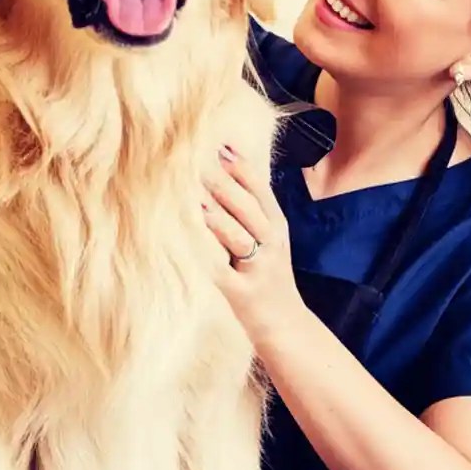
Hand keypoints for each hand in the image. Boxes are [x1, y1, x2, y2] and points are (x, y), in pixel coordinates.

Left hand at [202, 146, 304, 342]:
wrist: (285, 324)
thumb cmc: (268, 274)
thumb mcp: (270, 237)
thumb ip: (250, 208)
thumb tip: (223, 166)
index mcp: (276, 224)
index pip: (259, 188)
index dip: (239, 166)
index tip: (217, 145)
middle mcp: (271, 242)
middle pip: (246, 207)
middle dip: (221, 183)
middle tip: (195, 162)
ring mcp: (258, 268)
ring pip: (236, 236)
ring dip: (214, 216)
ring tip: (193, 197)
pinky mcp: (242, 293)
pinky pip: (219, 271)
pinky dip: (203, 256)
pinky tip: (184, 243)